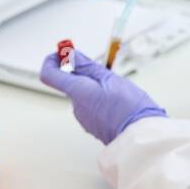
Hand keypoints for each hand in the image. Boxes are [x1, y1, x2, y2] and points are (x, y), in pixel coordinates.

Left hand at [39, 48, 166, 145]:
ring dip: (96, 87)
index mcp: (78, 92)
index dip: (52, 60)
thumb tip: (70, 55)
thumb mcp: (110, 78)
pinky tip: (118, 102)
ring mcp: (84, 117)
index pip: (49, 74)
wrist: (141, 136)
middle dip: (84, 73)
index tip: (64, 52)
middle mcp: (76, 106)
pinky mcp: (92, 125)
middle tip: (105, 70)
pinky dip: (100, 99)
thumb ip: (87, 66)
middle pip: (70, 82)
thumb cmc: (129, 107)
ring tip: (118, 90)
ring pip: (84, 94)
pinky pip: (92, 106)